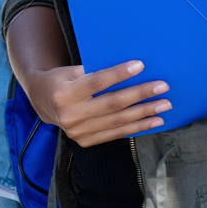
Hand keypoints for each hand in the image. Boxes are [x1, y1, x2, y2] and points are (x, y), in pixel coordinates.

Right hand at [23, 59, 171, 146]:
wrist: (42, 102)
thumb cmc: (60, 80)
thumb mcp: (69, 71)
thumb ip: (92, 72)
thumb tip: (128, 69)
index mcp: (63, 93)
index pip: (96, 83)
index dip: (118, 74)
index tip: (140, 66)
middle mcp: (70, 115)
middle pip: (112, 104)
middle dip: (140, 95)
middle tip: (162, 87)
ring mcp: (78, 132)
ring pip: (118, 121)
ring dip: (144, 113)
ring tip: (164, 105)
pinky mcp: (85, 141)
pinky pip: (116, 134)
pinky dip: (137, 127)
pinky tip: (154, 120)